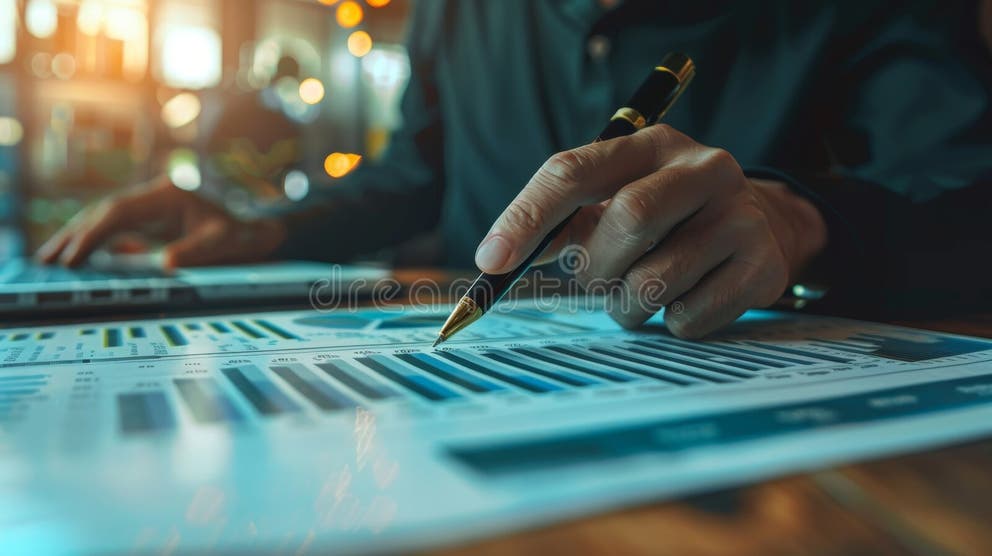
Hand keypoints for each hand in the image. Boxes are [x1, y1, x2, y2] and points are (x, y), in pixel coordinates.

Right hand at [37, 175, 286, 268]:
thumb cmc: (240, 236)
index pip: (119, 212)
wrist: (252, 233)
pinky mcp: (148, 222)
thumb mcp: (222, 243)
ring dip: (77, 238)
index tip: (74, 255)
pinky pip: (113, 231)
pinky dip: (92, 243)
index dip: (92, 233)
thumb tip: (166, 263)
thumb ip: (195, 251)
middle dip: (75, 235)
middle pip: (104, 212)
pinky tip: (73, 257)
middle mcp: (153, 197)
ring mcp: (149, 208)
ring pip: (104, 219)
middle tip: (47, 259)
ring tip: (49, 259)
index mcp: (167, 195)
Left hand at [475, 125, 827, 337]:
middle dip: (596, 268)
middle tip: (598, 281)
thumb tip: (497, 258)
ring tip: (638, 295)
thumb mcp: (618, 200)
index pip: (576, 169)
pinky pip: (689, 319)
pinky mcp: (763, 265)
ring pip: (655, 282)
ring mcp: (741, 216)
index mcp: (653, 144)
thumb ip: (564, 222)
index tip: (490, 261)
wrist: (762, 228)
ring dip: (627, 305)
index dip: (527, 216)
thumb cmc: (667, 219)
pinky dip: (669, 324)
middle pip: (627, 219)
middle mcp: (705, 168)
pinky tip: (684, 300)